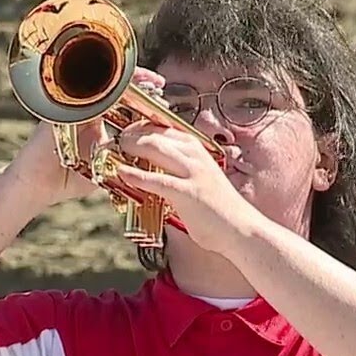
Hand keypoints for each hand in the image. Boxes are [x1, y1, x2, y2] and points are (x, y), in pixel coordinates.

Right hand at [8, 69, 167, 207]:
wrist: (35, 189)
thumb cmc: (67, 180)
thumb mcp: (104, 166)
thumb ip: (122, 156)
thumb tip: (150, 155)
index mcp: (93, 118)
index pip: (118, 97)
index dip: (139, 91)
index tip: (160, 90)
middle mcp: (81, 109)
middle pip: (110, 85)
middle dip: (136, 80)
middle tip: (158, 82)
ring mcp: (68, 109)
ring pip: (99, 86)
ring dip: (123, 82)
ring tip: (147, 83)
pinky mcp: (57, 114)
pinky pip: (81, 99)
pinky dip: (102, 95)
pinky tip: (120, 94)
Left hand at [113, 120, 252, 254]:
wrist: (241, 228)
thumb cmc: (218, 208)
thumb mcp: (199, 179)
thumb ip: (178, 171)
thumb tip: (152, 171)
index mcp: (196, 148)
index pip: (163, 128)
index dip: (140, 127)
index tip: (125, 131)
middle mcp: (194, 154)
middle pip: (154, 133)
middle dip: (130, 134)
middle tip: (115, 140)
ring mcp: (192, 172)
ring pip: (154, 148)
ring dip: (130, 147)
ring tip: (114, 151)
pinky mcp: (187, 192)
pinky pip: (156, 180)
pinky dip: (135, 175)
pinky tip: (122, 174)